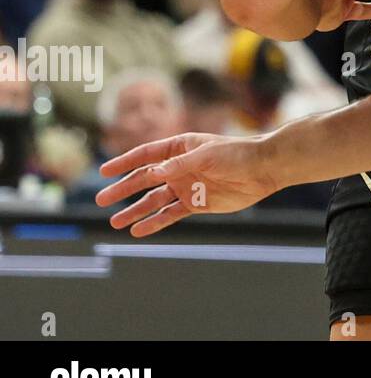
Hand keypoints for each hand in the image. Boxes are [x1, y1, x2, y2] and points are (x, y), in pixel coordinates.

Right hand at [95, 133, 281, 236]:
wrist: (262, 169)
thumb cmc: (236, 154)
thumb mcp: (205, 155)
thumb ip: (178, 165)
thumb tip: (152, 172)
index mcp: (180, 148)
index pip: (146, 155)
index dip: (125, 162)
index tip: (104, 171)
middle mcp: (180, 167)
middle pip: (145, 179)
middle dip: (123, 189)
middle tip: (101, 200)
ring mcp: (187, 185)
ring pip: (154, 200)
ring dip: (135, 210)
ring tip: (115, 222)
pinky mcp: (196, 203)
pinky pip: (170, 214)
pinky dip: (154, 222)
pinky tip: (138, 230)